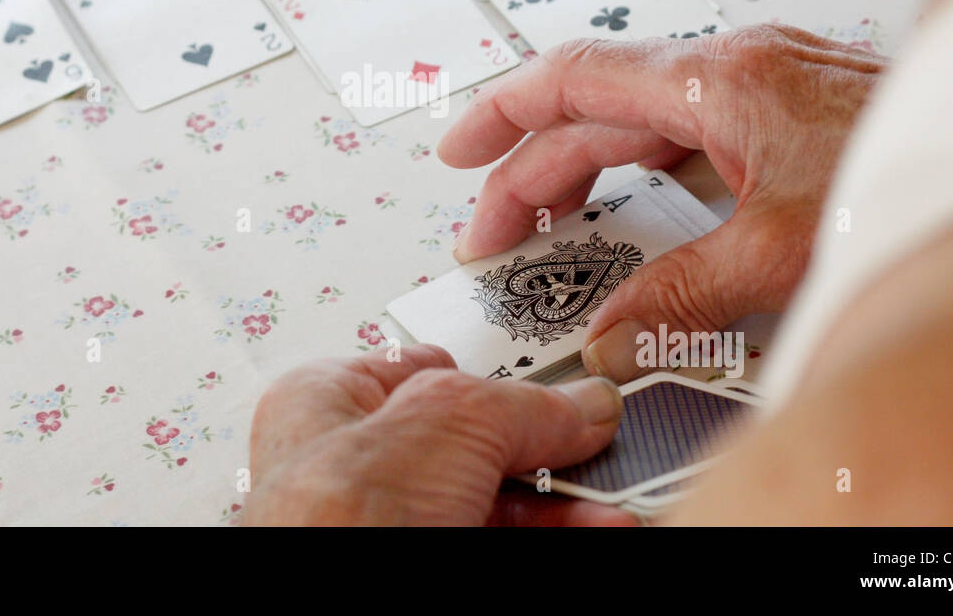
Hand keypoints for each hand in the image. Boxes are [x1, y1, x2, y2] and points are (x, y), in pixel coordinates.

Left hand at [242, 344, 635, 525]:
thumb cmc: (335, 517)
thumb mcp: (448, 420)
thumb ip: (519, 404)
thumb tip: (580, 405)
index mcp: (332, 406)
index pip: (428, 373)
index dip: (497, 375)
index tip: (564, 386)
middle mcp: (357, 471)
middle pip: (474, 445)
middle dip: (547, 449)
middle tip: (600, 447)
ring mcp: (393, 529)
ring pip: (496, 508)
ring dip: (566, 504)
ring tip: (620, 501)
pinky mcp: (431, 580)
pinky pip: (505, 546)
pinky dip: (553, 539)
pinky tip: (599, 528)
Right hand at [437, 24, 885, 380]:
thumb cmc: (916, 169)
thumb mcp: (784, 249)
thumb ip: (683, 296)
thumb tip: (612, 340)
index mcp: (719, 77)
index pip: (571, 79)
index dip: (499, 117)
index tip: (457, 153)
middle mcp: (733, 68)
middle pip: (595, 109)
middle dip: (531, 171)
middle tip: (493, 234)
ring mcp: (760, 86)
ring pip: (638, 120)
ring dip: (582, 169)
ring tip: (547, 224)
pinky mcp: (783, 113)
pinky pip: (683, 133)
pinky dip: (639, 172)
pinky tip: (637, 211)